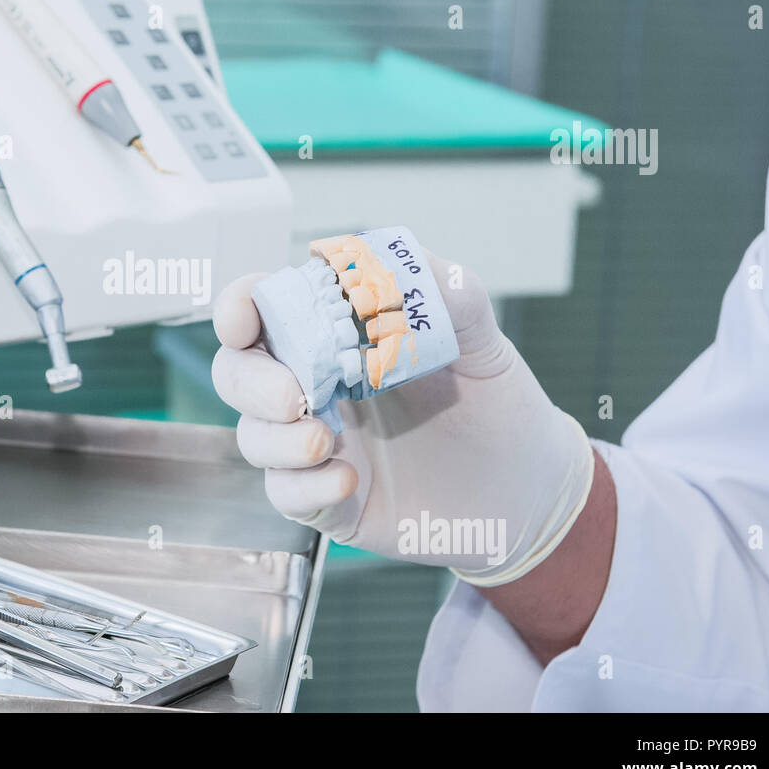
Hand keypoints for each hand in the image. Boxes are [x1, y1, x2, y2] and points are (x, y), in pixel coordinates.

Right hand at [211, 253, 593, 585]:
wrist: (530, 489)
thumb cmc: (498, 407)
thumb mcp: (484, 345)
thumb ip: (456, 301)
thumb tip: (425, 267)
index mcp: (337, 337)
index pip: (265, 310)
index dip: (238, 307)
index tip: (241, 321)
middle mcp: (316, 386)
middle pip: (238, 374)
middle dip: (250, 383)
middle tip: (294, 398)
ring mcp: (317, 445)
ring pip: (253, 437)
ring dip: (275, 440)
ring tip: (323, 443)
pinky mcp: (330, 501)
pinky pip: (287, 495)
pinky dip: (305, 488)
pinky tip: (347, 482)